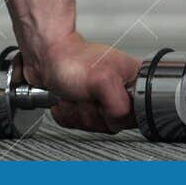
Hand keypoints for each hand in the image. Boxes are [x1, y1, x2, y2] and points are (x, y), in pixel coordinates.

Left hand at [22, 34, 141, 134]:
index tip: (104, 94)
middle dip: (92, 111)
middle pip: (112, 125)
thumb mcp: (105, 79)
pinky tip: (68, 98)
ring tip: (76, 92)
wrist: (49, 57)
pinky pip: (77, 126)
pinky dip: (68, 114)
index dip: (116, 110)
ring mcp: (104, 105)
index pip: (136, 116)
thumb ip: (120, 106)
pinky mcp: (86, 112)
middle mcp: (122, 94)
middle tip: (86, 91)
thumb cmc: (75, 59)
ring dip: (77, 110)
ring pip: (93, 127)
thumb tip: (120, 119)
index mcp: (135, 82)